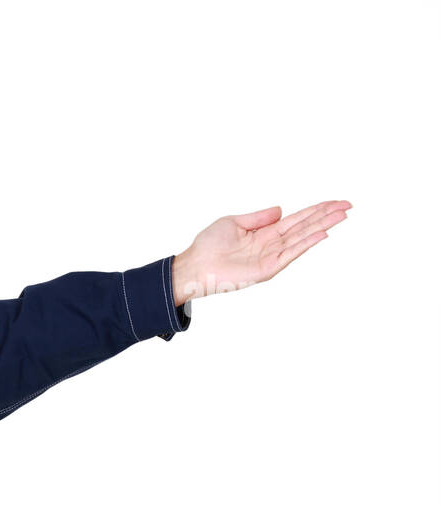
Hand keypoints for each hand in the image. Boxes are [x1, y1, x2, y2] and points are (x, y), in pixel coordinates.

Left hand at [171, 200, 351, 306]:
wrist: (194, 265)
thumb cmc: (208, 245)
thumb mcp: (234, 222)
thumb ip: (259, 217)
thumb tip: (281, 210)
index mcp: (265, 233)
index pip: (297, 219)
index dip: (316, 210)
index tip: (335, 201)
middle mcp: (272, 244)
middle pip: (305, 227)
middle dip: (326, 215)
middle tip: (348, 205)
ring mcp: (271, 257)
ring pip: (302, 238)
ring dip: (323, 226)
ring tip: (342, 215)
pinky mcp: (266, 269)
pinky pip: (290, 254)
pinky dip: (306, 244)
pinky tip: (322, 234)